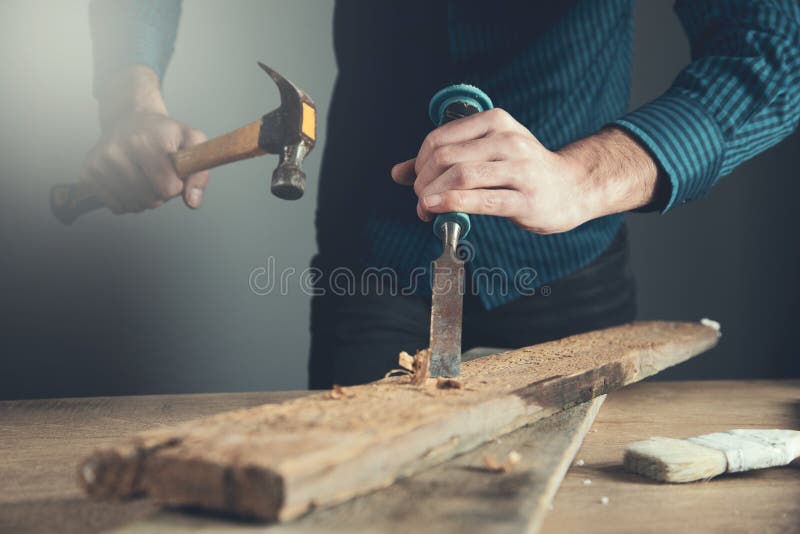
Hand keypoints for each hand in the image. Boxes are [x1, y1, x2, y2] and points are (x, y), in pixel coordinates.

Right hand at [82, 66, 208, 213]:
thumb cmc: (163, 133)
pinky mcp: (88, 171)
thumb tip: (192, 201)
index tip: (174, 175)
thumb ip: (200, 172)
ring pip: (131, 205)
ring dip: (143, 200)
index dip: (176, 187)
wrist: (129, 118)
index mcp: (144, 141)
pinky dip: (126, 202)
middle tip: (159, 177)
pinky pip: (114, 205)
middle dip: (160, 195)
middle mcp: (117, 149)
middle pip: (149, 199)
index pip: (167, 188)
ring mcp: (99, 161)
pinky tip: (129, 184)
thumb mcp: (192, 141)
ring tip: (145, 180)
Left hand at [391, 108, 658, 233]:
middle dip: (422, 182)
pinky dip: (451, 203)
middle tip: (419, 200)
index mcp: (495, 122)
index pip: (439, 138)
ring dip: (432, 195)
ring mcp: (519, 168)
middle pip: (445, 157)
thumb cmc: (522, 171)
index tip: (417, 183)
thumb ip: (442, 160)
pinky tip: (436, 209)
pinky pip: (481, 200)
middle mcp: (507, 139)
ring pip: (460, 175)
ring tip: (425, 209)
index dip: (418, 163)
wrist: (572, 188)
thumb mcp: (484, 154)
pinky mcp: (525, 198)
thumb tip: (397, 173)